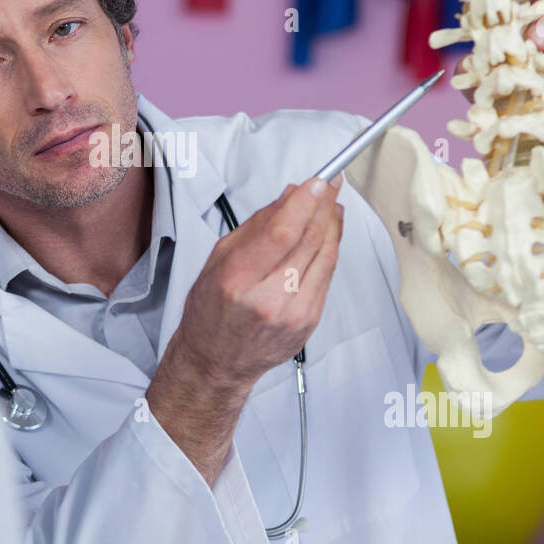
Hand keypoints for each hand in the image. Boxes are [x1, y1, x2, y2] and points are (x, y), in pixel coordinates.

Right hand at [170, 177, 342, 391]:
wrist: (216, 362)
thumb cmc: (210, 311)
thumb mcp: (218, 259)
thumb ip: (257, 226)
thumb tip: (290, 197)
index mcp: (238, 281)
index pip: (282, 233)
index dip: (305, 203)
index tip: (317, 181)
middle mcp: (268, 300)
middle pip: (309, 242)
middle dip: (324, 206)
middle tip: (330, 183)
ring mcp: (293, 315)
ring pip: (326, 257)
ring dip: (333, 225)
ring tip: (332, 204)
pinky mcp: (309, 323)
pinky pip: (327, 277)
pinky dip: (330, 250)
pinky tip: (327, 235)